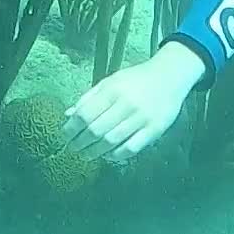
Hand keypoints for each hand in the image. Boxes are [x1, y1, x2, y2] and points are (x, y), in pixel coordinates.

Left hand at [61, 42, 207, 161]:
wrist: (169, 77)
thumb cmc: (135, 80)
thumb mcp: (110, 82)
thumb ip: (89, 98)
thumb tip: (68, 115)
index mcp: (112, 90)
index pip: (85, 114)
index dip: (71, 128)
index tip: (65, 135)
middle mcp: (126, 104)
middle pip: (96, 130)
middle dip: (80, 142)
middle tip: (72, 149)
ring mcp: (141, 118)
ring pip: (111, 141)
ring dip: (94, 152)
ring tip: (86, 155)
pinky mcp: (154, 130)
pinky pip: (131, 148)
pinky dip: (116, 155)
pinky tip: (108, 155)